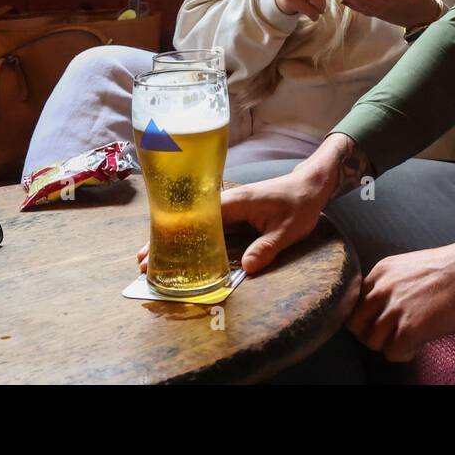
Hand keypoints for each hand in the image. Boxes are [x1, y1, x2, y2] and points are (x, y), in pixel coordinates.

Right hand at [135, 163, 330, 276]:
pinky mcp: (235, 214)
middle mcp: (227, 203)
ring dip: (176, 240)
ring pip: (196, 225)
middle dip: (165, 240)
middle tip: (142, 262)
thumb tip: (246, 269)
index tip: (154, 250)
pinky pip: (209, 228)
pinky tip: (182, 255)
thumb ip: (266, 248)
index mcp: (236, 203)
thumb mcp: (287, 231)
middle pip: (189, 222)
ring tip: (152, 260)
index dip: (174, 234)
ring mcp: (230, 208)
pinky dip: (193, 240)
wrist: (311, 186)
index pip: (197, 218)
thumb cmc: (300, 204)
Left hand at [346, 241, 454, 362]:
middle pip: (356, 324)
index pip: (355, 303)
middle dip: (370, 334)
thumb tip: (382, 308)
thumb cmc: (450, 269)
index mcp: (381, 272)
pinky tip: (417, 345)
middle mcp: (382, 289)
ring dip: (389, 344)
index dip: (366, 317)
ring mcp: (395, 309)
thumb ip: (391, 284)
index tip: (379, 322)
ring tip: (408, 339)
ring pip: (372, 342)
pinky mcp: (410, 329)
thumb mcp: (409, 266)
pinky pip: (392, 353)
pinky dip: (404, 354)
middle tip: (390, 335)